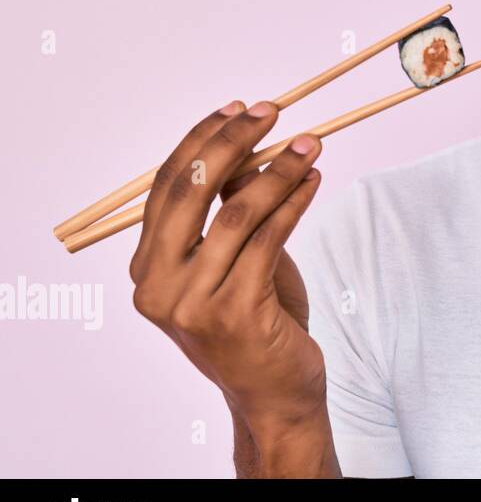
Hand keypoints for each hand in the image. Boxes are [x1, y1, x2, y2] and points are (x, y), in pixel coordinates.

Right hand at [129, 100, 328, 433]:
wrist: (272, 392)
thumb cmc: (255, 320)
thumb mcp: (233, 262)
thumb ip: (228, 212)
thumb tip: (249, 146)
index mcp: (146, 268)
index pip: (167, 186)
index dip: (202, 140)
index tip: (238, 109)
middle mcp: (157, 285)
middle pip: (192, 191)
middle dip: (235, 142)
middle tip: (273, 112)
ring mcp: (192, 302)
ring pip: (238, 213)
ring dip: (279, 170)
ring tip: (310, 145)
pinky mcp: (235, 312)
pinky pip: (269, 240)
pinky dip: (294, 203)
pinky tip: (313, 181)